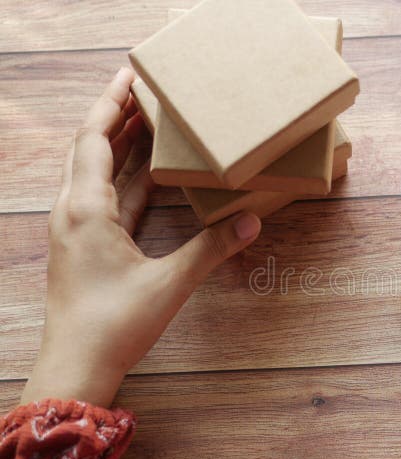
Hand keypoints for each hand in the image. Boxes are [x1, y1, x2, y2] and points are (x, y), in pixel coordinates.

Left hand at [21, 68, 262, 407]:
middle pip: (93, 148)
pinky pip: (107, 199)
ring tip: (154, 124)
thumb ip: (211, 250)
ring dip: (123, 147)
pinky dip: (128, 180)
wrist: (77, 366)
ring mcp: (78, 229)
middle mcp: (75, 211)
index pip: (95, 138)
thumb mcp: (169, 284)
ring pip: (99, 173)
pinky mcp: (86, 246)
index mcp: (86, 209)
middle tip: (150, 94)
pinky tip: (152, 176)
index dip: (113, 104)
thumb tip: (252, 221)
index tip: (133, 77)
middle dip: (120, 118)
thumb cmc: (113, 324)